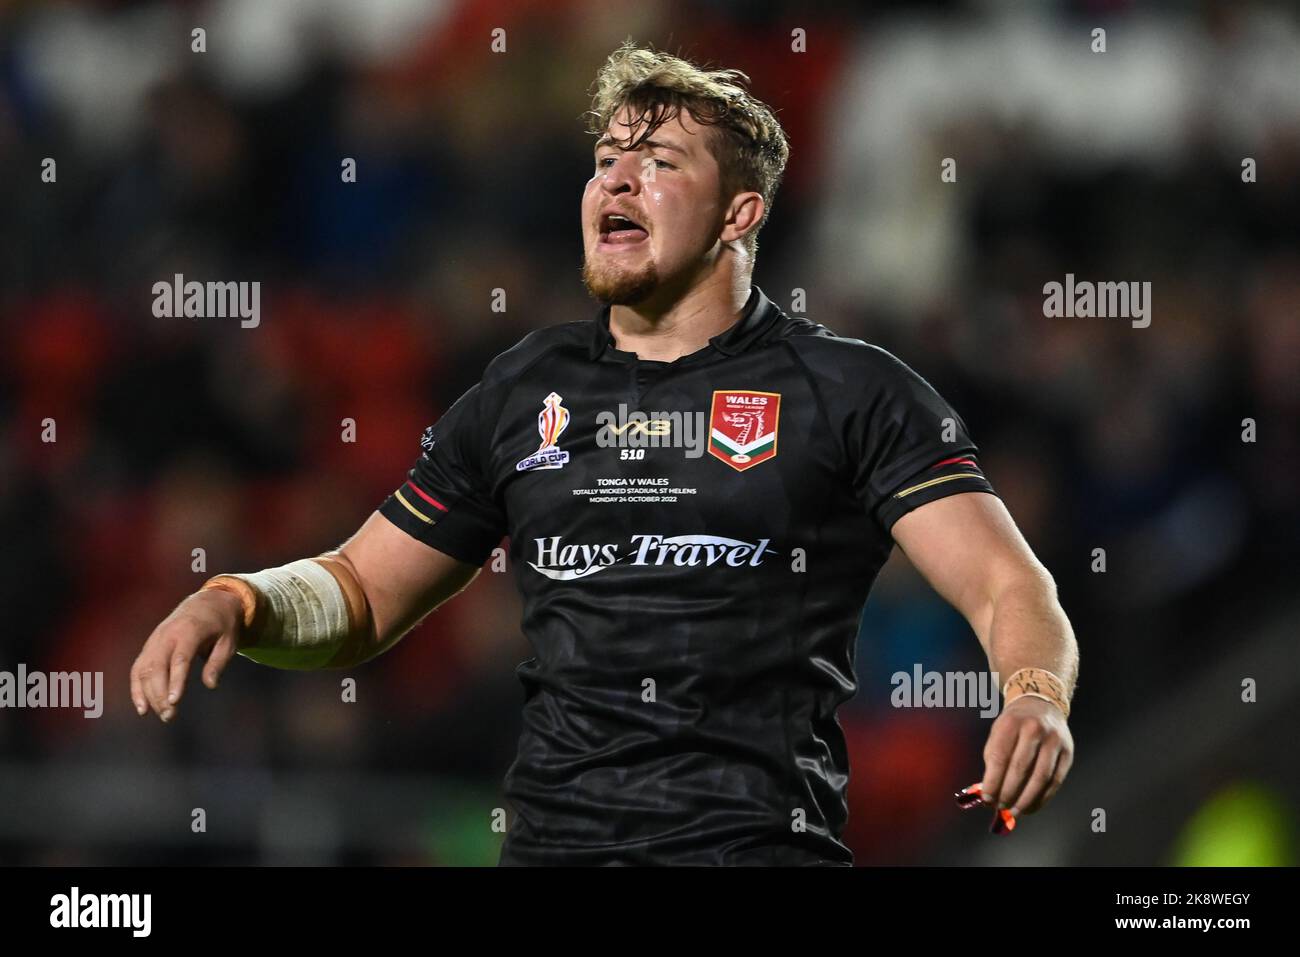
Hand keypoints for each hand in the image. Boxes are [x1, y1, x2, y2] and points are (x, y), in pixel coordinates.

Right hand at [130, 588, 244, 721]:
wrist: (208, 601)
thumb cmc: (222, 624)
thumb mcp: (229, 640)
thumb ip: (218, 662)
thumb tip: (211, 684)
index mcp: (189, 630)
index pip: (179, 658)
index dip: (175, 681)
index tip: (174, 701)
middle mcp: (167, 635)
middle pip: (157, 667)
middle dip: (160, 694)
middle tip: (169, 716)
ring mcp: (155, 640)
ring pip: (144, 669)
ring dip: (148, 695)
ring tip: (162, 714)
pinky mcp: (149, 646)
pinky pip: (138, 668)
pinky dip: (137, 688)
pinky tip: (143, 707)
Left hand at [979, 695, 1073, 815]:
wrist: (1042, 707)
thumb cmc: (1014, 725)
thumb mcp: (998, 732)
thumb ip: (993, 759)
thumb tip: (988, 792)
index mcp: (1011, 722)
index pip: (1000, 756)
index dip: (993, 780)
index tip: (986, 798)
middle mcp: (1034, 729)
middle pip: (1020, 768)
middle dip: (1008, 792)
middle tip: (1000, 807)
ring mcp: (1054, 740)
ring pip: (1040, 777)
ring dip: (1026, 799)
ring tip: (1015, 812)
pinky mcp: (1068, 753)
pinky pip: (1056, 781)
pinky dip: (1043, 797)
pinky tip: (1031, 806)